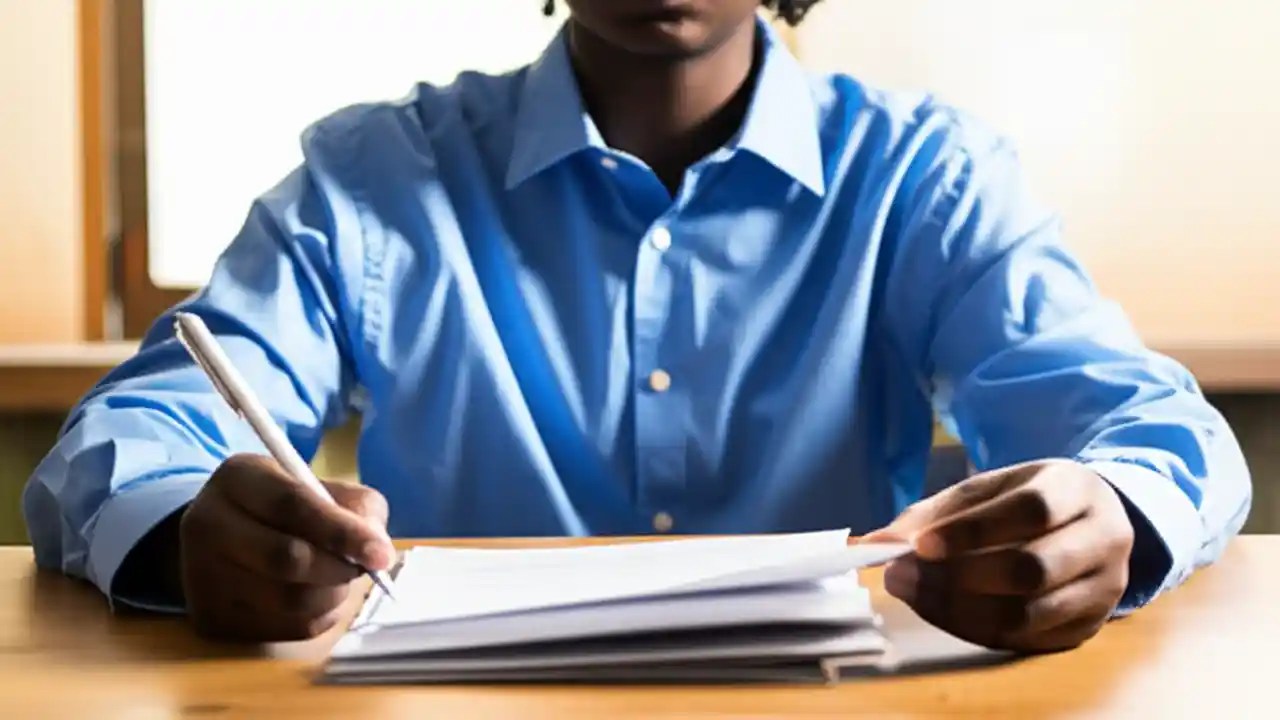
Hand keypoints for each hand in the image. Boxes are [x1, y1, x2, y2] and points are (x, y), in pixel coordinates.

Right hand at [179, 454, 395, 640]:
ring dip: (331, 595)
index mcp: (238, 478)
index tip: (381, 555)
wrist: (221, 537)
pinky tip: (315, 597)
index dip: (342, 532)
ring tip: (336, 579)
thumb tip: (378, 551)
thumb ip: (358, 507)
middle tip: (362, 568)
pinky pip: (284, 630)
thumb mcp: (320, 487)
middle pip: (287, 559)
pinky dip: (317, 617)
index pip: (292, 505)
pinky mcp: (212, 618)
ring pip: (288, 601)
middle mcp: (207, 524)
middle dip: (339, 569)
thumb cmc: (283, 508)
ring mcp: (202, 576)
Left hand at [862, 460, 1133, 651]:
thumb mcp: (988, 490)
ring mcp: (1102, 590)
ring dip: (958, 609)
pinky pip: (1025, 640)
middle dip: (958, 577)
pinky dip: (974, 629)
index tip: (921, 545)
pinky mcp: (1089, 627)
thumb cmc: (1029, 501)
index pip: (1030, 511)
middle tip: (901, 574)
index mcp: (1079, 490)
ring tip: (912, 592)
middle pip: (1032, 570)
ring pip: (1028, 614)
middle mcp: (1104, 540)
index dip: (972, 531)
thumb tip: (877, 542)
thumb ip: (935, 513)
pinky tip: (940, 611)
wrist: (1093, 522)